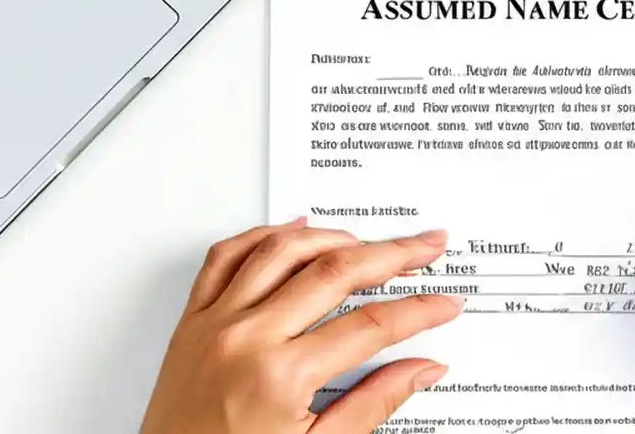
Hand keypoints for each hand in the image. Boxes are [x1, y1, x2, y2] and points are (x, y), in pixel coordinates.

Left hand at [141, 219, 462, 433]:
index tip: (443, 303)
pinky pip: (226, 256)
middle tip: (425, 247)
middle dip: (392, 254)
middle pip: (334, 272)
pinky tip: (293, 230)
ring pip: (282, 249)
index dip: (417, 310)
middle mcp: (244, 339)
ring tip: (370, 241)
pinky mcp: (190, 322)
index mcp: (279, 377)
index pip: (370, 325)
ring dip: (334, 236)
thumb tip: (422, 369)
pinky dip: (264, 235)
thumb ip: (373, 404)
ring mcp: (213, 324)